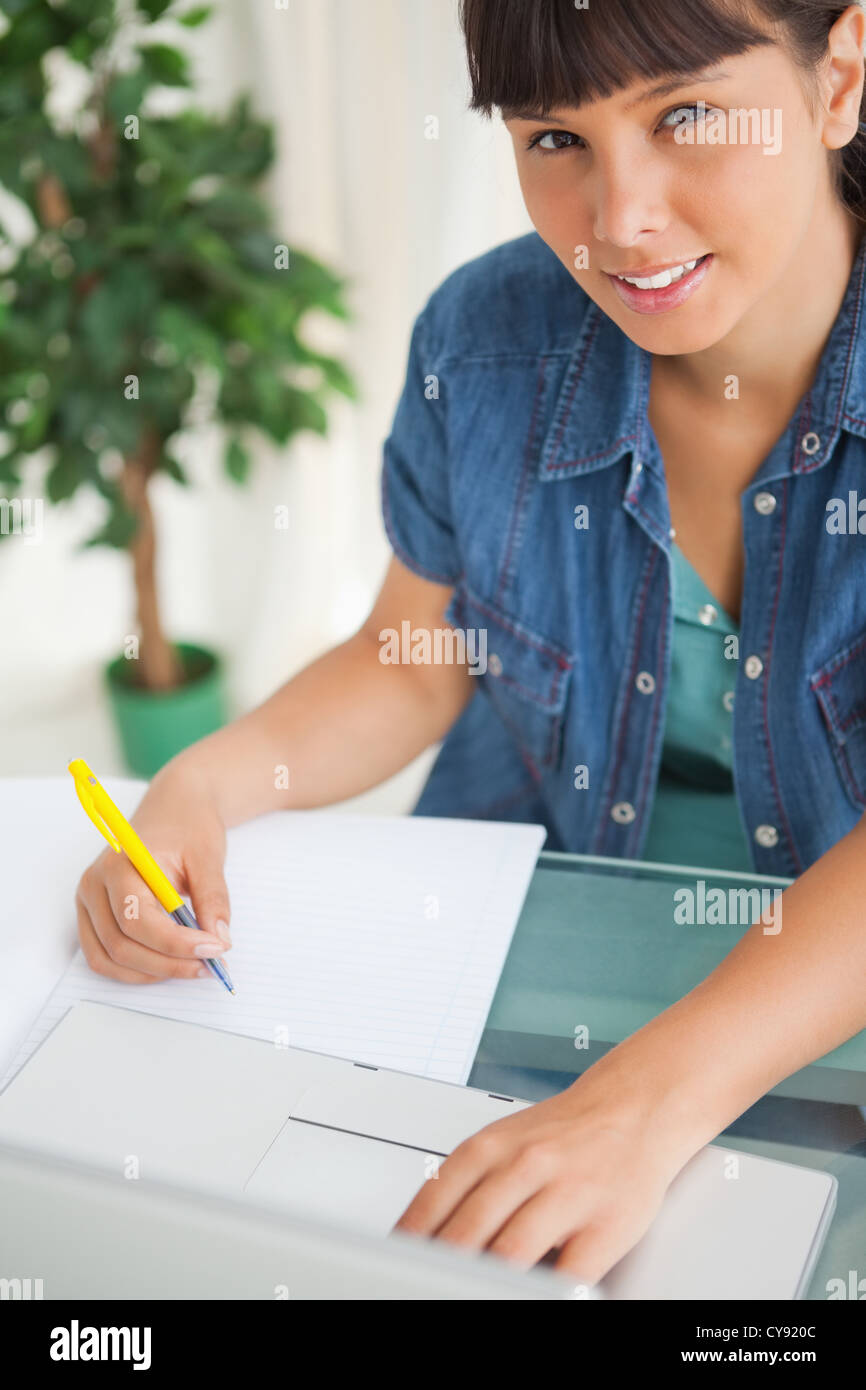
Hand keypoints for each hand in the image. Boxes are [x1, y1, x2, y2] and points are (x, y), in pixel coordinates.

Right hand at [75, 763, 231, 982]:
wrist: (174, 807)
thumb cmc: (187, 826)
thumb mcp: (208, 856)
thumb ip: (213, 899)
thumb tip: (218, 940)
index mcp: (118, 864)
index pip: (138, 920)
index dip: (177, 943)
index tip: (216, 949)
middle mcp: (94, 885)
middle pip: (122, 945)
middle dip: (169, 963)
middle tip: (212, 965)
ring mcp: (89, 902)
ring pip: (109, 958)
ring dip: (153, 972)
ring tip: (194, 967)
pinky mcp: (93, 916)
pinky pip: (103, 957)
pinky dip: (135, 971)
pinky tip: (168, 966)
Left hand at [394, 1067, 688, 1285]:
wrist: (634, 1106)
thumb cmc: (561, 1132)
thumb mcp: (501, 1141)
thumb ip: (464, 1185)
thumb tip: (419, 1239)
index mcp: (490, 1147)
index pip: (434, 1204)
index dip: (412, 1246)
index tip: (400, 1267)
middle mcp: (525, 1165)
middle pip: (466, 1234)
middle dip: (443, 1270)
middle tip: (429, 1285)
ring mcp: (567, 1195)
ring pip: (511, 1254)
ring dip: (486, 1282)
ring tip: (471, 1292)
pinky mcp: (606, 1226)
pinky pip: (570, 1273)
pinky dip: (545, 1292)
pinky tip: (533, 1294)